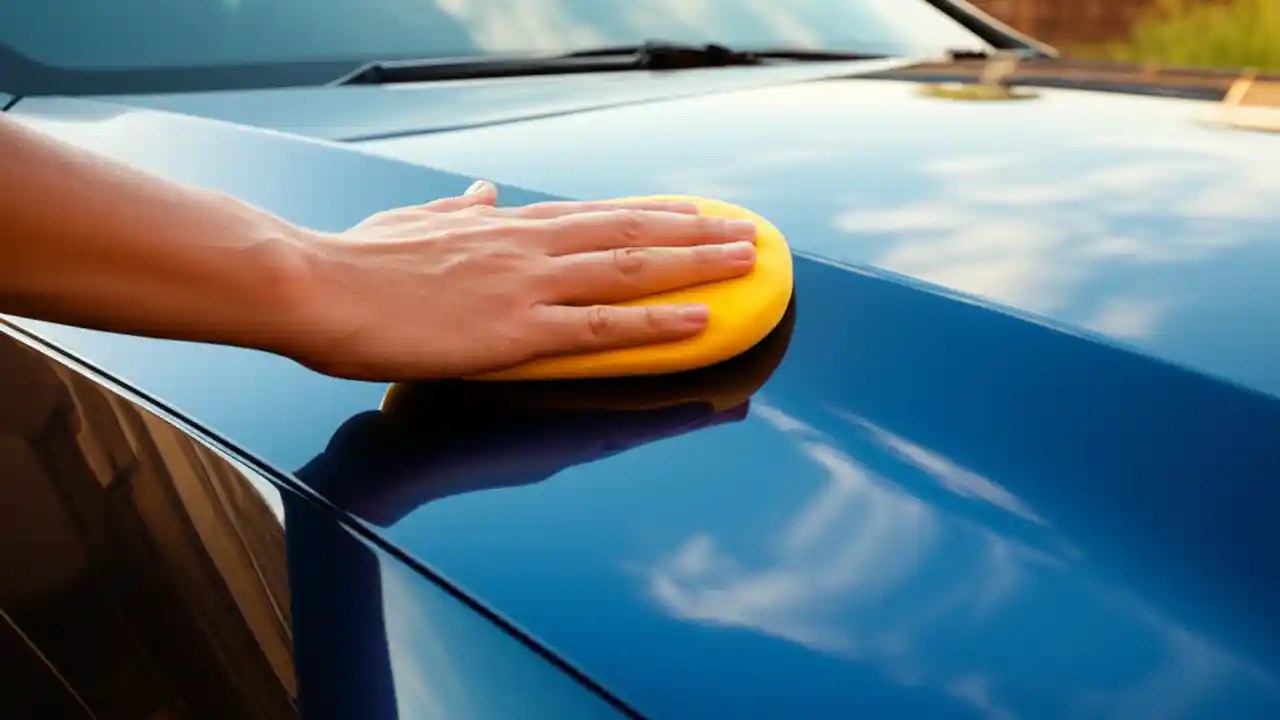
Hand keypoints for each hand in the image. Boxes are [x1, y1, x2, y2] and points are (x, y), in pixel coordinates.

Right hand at [281, 181, 756, 379]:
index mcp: (503, 226)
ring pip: (631, 269)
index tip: (692, 212)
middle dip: (694, 233)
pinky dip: (657, 321)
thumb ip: (455, 210)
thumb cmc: (354, 261)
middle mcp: (528, 246)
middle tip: (745, 232)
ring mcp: (527, 285)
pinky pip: (603, 326)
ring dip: (696, 264)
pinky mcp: (516, 330)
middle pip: (629, 234)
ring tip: (745, 260)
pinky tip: (699, 318)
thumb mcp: (411, 222)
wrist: (314, 285)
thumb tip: (481, 191)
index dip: (651, 214)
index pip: (595, 215)